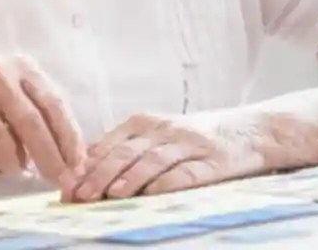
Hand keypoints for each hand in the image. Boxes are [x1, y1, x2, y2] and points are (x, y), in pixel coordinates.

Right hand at [0, 55, 84, 183]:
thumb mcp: (2, 85)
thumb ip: (32, 105)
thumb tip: (67, 150)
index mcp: (17, 64)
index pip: (53, 103)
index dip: (69, 137)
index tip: (76, 163)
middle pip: (32, 124)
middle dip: (50, 158)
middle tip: (59, 181)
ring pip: (3, 143)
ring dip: (12, 165)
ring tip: (11, 169)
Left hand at [61, 113, 265, 202]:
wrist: (252, 130)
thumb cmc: (196, 138)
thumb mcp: (158, 135)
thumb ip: (125, 147)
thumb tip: (83, 167)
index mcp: (146, 122)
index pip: (109, 142)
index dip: (86, 164)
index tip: (65, 185)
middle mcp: (165, 129)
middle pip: (126, 151)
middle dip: (99, 174)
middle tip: (79, 194)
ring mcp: (190, 144)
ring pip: (152, 160)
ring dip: (128, 178)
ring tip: (109, 194)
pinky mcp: (213, 161)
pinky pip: (187, 172)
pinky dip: (167, 183)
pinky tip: (152, 194)